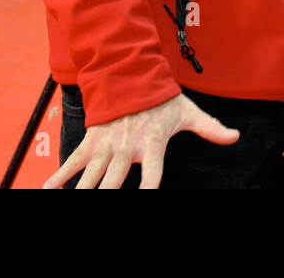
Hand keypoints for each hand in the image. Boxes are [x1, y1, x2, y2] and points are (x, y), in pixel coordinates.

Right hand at [44, 93, 239, 189]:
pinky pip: (73, 163)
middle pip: (116, 182)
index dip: (149, 188)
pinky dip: (59, 178)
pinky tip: (47, 191)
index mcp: (152, 144)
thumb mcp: (188, 113)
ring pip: (91, 178)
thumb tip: (235, 137)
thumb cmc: (161, 99)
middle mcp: (128, 148)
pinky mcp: (91, 141)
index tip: (146, 198)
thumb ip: (210, 128)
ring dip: (82, 193)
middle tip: (102, 207)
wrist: (130, 75)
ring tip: (75, 204)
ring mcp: (107, 146)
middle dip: (109, 197)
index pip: (153, 173)